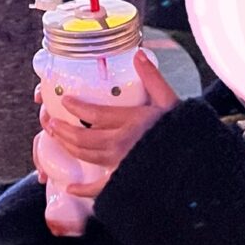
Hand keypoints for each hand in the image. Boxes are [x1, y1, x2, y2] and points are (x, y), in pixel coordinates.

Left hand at [40, 51, 178, 195]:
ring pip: (86, 156)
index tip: (64, 100)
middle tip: (48, 121)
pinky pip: (99, 188)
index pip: (95, 114)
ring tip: (54, 138)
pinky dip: (83, 189)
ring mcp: (120, 165)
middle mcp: (120, 144)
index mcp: (131, 121)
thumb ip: (152, 78)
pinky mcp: (123, 182)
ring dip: (67, 146)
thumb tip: (138, 54)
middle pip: (83, 137)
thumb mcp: (169, 102)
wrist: (195, 166)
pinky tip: (70, 187)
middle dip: (62, 129)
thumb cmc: (183, 132)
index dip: (76, 107)